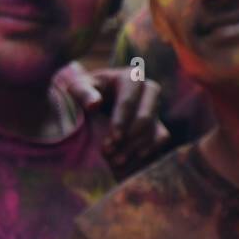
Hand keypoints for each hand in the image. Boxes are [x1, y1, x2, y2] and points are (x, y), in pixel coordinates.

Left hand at [53, 62, 169, 170]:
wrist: (95, 99)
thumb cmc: (85, 91)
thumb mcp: (78, 87)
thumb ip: (83, 93)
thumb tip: (94, 104)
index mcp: (131, 77)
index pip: (128, 101)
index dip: (121, 121)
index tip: (112, 139)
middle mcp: (149, 90)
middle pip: (146, 116)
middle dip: (129, 137)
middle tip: (110, 152)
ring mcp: (156, 108)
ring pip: (153, 129)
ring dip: (136, 148)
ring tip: (116, 162)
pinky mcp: (159, 123)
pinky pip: (161, 138)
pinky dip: (148, 151)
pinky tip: (131, 161)